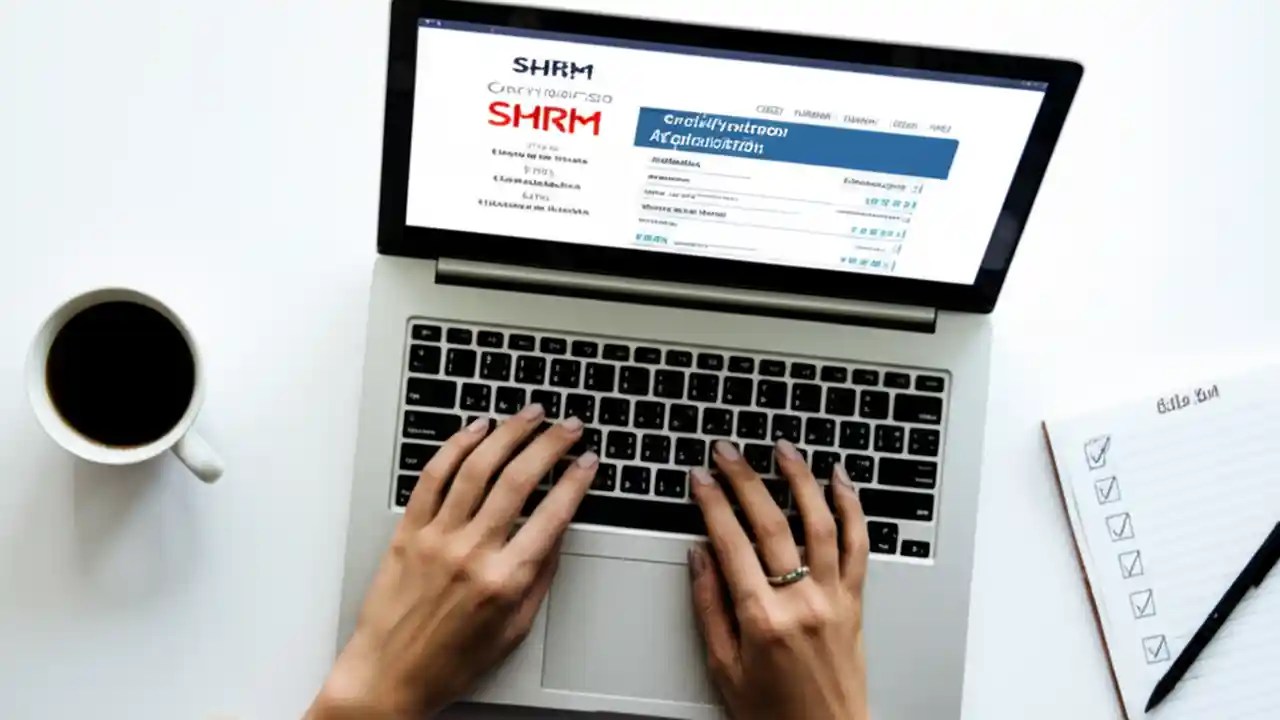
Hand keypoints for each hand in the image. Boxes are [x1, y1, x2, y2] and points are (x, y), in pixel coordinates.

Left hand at [307, 404, 596, 718]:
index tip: (588, 462)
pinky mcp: (408, 532)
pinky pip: (433, 477)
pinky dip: (456, 447)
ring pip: (477, 468)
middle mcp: (472, 552)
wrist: (388, 677)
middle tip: (567, 427)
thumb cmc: (450, 663)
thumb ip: (539, 577)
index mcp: (505, 580)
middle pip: (519, 479)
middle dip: (550, 444)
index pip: (553, 514)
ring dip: (508, 433)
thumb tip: (557, 533)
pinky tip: (475, 430)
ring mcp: (437, 538)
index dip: (577, 481)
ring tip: (528, 415)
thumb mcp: (514, 629)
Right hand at [688, 439, 869, 719]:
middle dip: (745, 479)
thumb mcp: (723, 667)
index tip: (699, 479)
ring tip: (783, 450)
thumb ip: (709, 607)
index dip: (712, 504)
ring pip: (819, 522)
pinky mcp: (856, 602)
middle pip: (770, 523)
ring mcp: (833, 598)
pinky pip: (858, 545)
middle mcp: (801, 602)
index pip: (730, 543)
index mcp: (762, 620)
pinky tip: (839, 482)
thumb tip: (700, 556)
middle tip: (727, 452)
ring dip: (800, 479)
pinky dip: (851, 508)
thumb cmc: (773, 713)